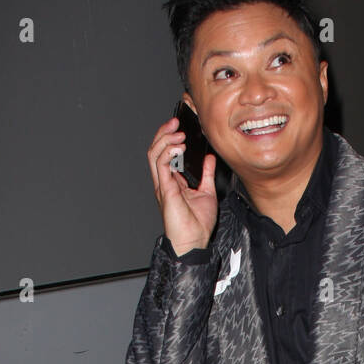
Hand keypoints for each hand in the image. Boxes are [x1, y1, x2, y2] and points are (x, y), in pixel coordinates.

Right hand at [147, 116, 217, 255]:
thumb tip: (209, 159)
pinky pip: (161, 165)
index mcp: (172, 182)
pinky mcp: (164, 189)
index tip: (180, 126)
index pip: (165, 154)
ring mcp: (162, 185)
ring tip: (178, 132)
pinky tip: (179, 146)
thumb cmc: (197, 225)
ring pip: (154, 154)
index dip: (170, 138)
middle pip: (156, 151)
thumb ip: (207, 174)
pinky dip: (169, 152)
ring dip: (165, 139)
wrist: (194, 241)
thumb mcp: (207, 192)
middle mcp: (164, 182)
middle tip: (175, 121)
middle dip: (164, 133)